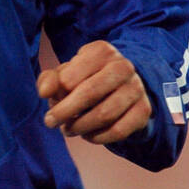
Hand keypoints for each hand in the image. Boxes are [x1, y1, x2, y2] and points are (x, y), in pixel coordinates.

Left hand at [37, 40, 151, 143]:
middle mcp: (123, 66)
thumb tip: (44, 92)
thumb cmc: (85, 80)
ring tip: (68, 129)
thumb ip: (49, 80)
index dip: (57, 95)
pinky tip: (87, 135)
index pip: (71, 77)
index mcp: (101, 51)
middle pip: (89, 93)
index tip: (50, 102)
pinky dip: (98, 137)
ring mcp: (136, 88)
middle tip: (50, 122)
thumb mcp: (64, 75)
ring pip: (105, 114)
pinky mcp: (144, 110)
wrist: (120, 88)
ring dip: (80, 127)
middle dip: (65, 112)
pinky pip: (118, 130)